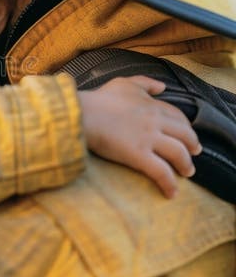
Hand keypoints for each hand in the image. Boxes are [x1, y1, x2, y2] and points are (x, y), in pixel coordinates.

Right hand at [78, 76, 201, 197]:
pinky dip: (169, 184)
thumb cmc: (100, 99)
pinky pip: (161, 172)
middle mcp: (155, 121)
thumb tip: (162, 86)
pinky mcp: (139, 156)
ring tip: (187, 173)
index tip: (187, 135)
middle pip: (185, 135)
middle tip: (194, 154)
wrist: (83, 114)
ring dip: (186, 165)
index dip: (186, 127)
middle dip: (192, 146)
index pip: (178, 116)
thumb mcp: (124, 83)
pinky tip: (172, 193)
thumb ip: (145, 83)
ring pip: (178, 153)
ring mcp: (148, 139)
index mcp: (152, 105)